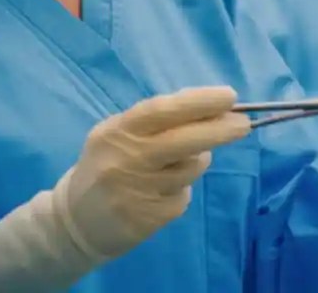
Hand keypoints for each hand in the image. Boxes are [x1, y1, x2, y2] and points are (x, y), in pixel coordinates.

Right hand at [0, 87, 250, 291]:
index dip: (199, 101)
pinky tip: (159, 191)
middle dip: (220, 130)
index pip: (162, 110)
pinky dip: (180, 189)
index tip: (229, 96)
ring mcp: (137, 191)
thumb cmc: (106, 165)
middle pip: (184, 141)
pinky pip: (183, 195)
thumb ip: (158, 122)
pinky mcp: (149, 218)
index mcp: (117, 132)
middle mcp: (126, 160)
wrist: (74, 221)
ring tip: (175, 163)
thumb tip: (212, 109)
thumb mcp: (119, 134)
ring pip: (191, 169)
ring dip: (196, 161)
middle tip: (244, 125)